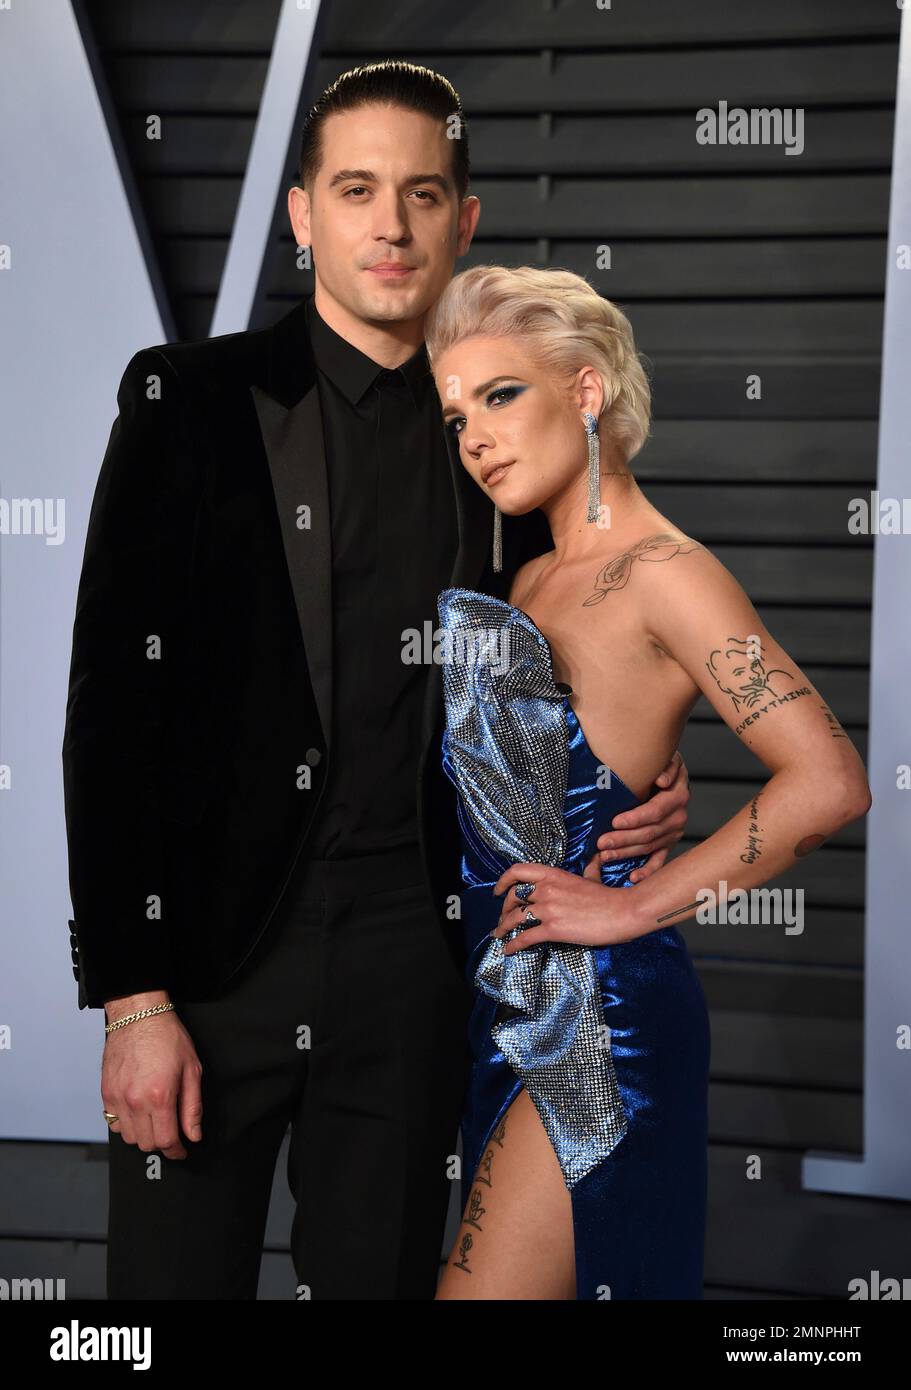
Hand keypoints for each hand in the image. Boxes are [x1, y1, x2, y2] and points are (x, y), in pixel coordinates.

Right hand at [101, 991, 202, 1159]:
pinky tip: (137, 1112)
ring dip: (143, 1135)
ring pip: (129, 1137)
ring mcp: (117, 1097)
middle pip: (146, 1143)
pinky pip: (113, 1122)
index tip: (181, 1152)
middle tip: (171, 1133)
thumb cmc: (168, 1037)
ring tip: (154, 1120)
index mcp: (160, 1096)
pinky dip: (126, 1124)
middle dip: (161, 1143)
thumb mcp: (192, 1070)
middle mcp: (135, 1101)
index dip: (176, 1151)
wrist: (138, 1015)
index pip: (166, 1140)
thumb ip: (192, 1107)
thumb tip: (193, 1135)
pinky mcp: (106, 1092)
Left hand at [491, 863, 641, 951]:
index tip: (498, 891)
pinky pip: (525, 938)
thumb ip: (589, 868)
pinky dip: (513, 945)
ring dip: (502, 928)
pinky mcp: (553, 929)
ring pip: (514, 918)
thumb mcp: (593, 878)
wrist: (623, 912)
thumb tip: (596, 859)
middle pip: (512, 896)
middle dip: (503, 909)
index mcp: (554, 874)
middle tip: (502, 918)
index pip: (518, 871)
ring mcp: (548, 909)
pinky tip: (508, 950)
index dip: (503, 880)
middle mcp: (546, 889)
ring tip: (499, 936)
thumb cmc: (609, 897)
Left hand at [583, 750, 689, 883]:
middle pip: (649, 833)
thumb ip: (667, 766)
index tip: (614, 821)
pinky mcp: (668, 843)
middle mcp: (678, 817)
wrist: (668, 773)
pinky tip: (632, 878)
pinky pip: (659, 861)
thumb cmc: (660, 764)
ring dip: (626, 853)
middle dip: (623, 839)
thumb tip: (661, 780)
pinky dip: (647, 871)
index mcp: (678, 795)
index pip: (655, 811)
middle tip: (601, 843)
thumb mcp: (666, 758)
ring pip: (649, 847)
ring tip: (604, 856)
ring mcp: (673, 832)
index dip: (635, 818)